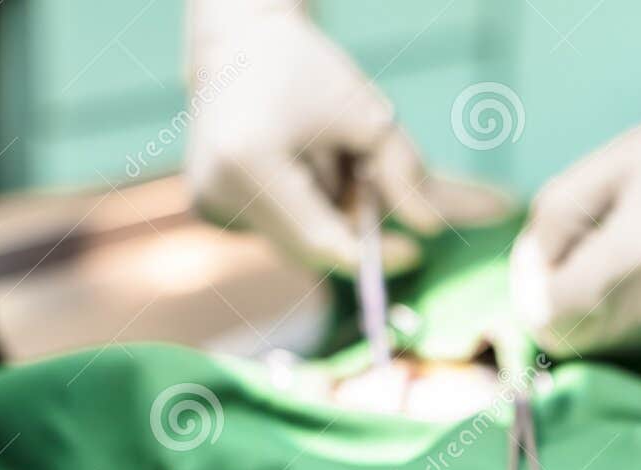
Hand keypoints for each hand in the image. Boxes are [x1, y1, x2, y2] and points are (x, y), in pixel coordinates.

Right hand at [185, 0, 507, 272]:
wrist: (239, 43)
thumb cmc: (308, 72)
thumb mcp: (369, 117)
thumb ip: (407, 174)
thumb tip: (432, 229)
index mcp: (249, 164)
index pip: (321, 240)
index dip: (372, 255)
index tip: (414, 254)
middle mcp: (216, 192)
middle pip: (311, 247)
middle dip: (350, 226)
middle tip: (363, 175)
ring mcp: (209, 206)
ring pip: (297, 243)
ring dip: (326, 215)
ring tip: (321, 155)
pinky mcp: (208, 210)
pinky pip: (278, 231)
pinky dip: (303, 211)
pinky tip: (295, 165)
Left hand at [510, 52, 640, 356]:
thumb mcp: (616, 160)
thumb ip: (560, 214)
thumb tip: (534, 262)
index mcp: (632, 256)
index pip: (547, 314)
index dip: (528, 288)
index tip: (538, 254)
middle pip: (570, 340)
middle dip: (551, 304)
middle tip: (563, 256)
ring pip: (601, 345)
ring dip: (584, 311)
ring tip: (605, 253)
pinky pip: (635, 337)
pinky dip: (618, 313)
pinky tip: (637, 265)